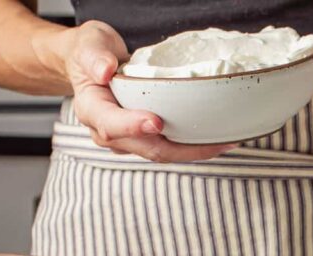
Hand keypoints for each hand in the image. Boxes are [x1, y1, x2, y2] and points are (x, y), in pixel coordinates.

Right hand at [61, 21, 232, 161]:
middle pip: (147, 148)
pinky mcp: (145, 139)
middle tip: (213, 142)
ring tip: (224, 143)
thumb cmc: (91, 54)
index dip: (134, 126)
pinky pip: (170, 147)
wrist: (92, 65)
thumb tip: (105, 70)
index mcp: (92, 110)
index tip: (156, 122)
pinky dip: (192, 146)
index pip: (111, 125)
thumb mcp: (88, 45)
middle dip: (182, 149)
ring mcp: (128, 140)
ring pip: (163, 153)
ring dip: (194, 152)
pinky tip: (216, 140)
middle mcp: (109, 132)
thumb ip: (94, 56)